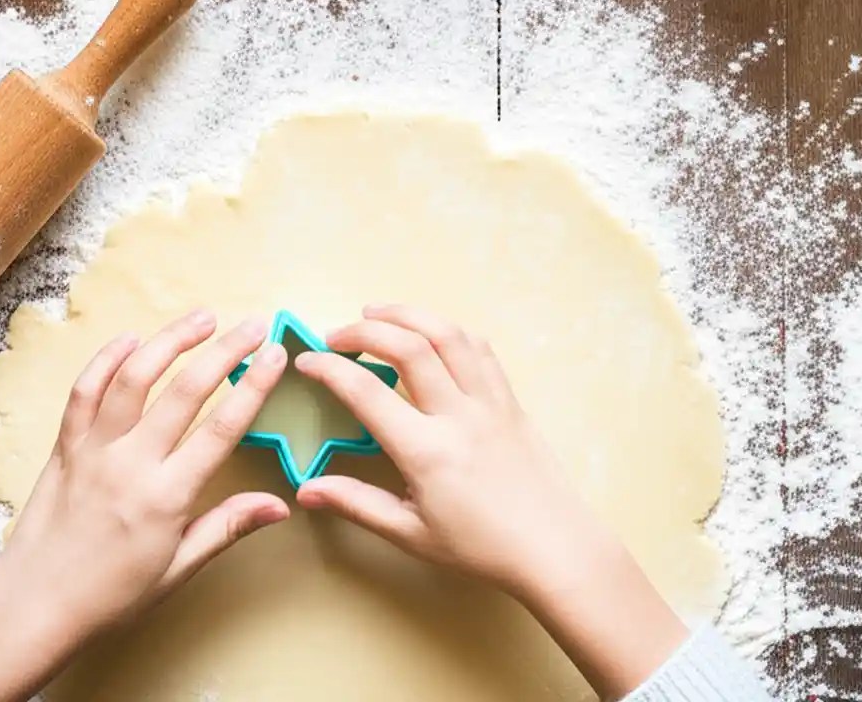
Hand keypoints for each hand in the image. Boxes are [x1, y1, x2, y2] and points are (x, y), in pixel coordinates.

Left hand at [0, 310, 288, 701]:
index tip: (276, 354)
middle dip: (224, 351)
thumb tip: (280, 505)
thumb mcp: (177, 570)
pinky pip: (84, 392)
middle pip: (184, 391)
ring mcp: (93, 450)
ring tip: (202, 317)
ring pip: (133, 378)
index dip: (254, 386)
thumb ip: (227, 527)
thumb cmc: (109, 598)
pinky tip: (130, 340)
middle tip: (253, 324)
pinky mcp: (64, 447)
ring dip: (169, 341)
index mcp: (166, 497)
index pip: (222, 428)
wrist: (32, 607)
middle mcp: (130, 464)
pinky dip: (106, 360)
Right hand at [293, 304, 687, 699]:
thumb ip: (357, 504)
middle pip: (408, 346)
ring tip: (376, 313)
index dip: (329, 368)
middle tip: (335, 335)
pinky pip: (480, 349)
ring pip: (448, 335)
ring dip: (408, 314)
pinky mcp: (511, 401)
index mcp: (427, 452)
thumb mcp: (411, 534)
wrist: (555, 548)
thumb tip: (306, 489)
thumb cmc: (482, 548)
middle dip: (363, 330)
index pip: (366, 392)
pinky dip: (448, 330)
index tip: (306, 362)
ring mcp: (490, 403)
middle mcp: (459, 416)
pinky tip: (430, 332)